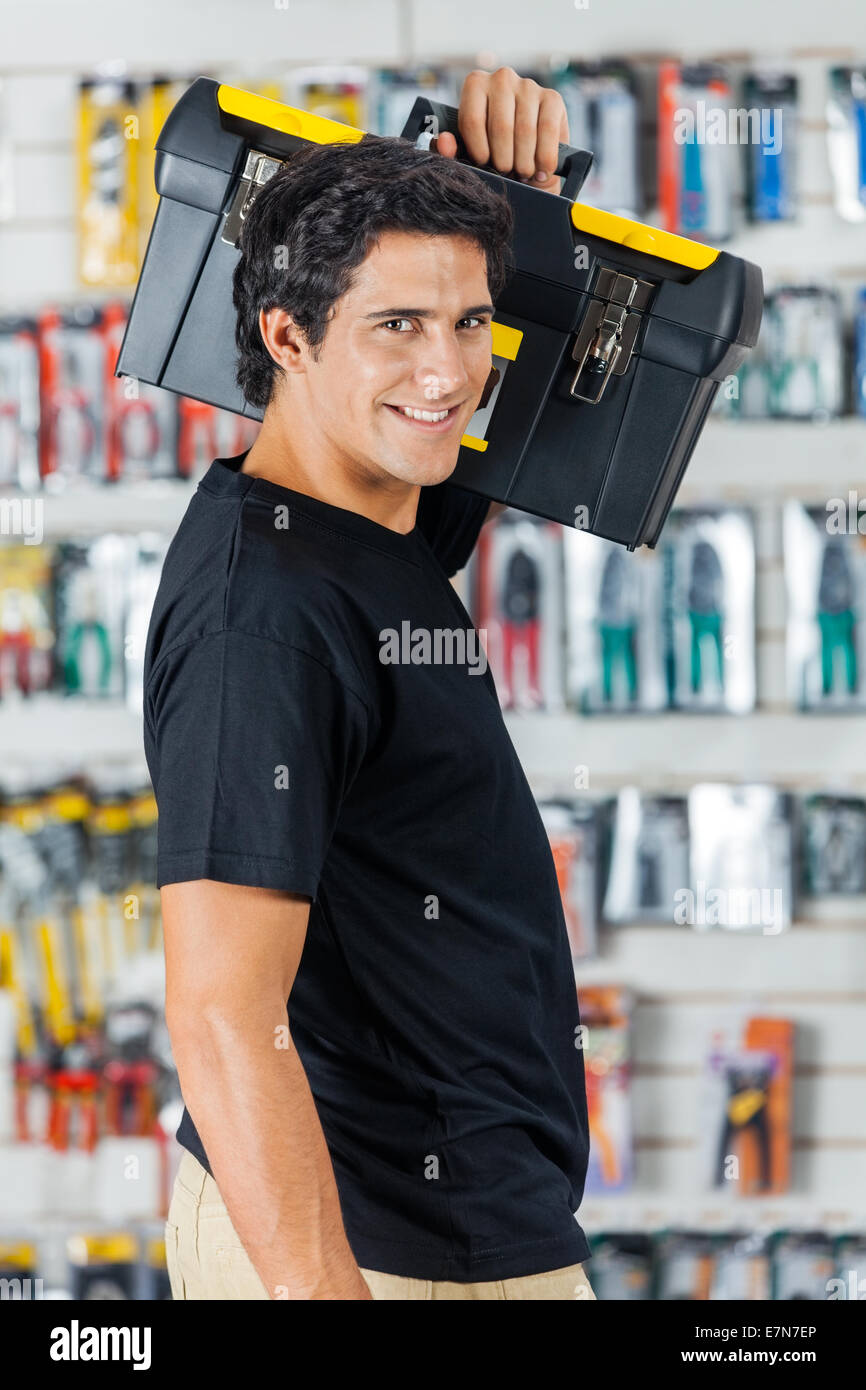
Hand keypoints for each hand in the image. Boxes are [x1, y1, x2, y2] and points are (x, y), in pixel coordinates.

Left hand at [436, 66, 568, 195]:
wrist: (530, 157)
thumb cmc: (495, 152)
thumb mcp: (470, 154)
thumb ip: (450, 151)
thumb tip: (444, 141)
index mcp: (475, 85)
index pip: (472, 120)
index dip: (478, 151)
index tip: (485, 163)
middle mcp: (502, 78)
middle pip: (500, 127)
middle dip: (503, 160)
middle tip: (507, 172)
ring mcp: (529, 85)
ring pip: (524, 132)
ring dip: (524, 162)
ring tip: (523, 172)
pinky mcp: (553, 97)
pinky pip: (548, 131)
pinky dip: (545, 158)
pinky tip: (541, 169)